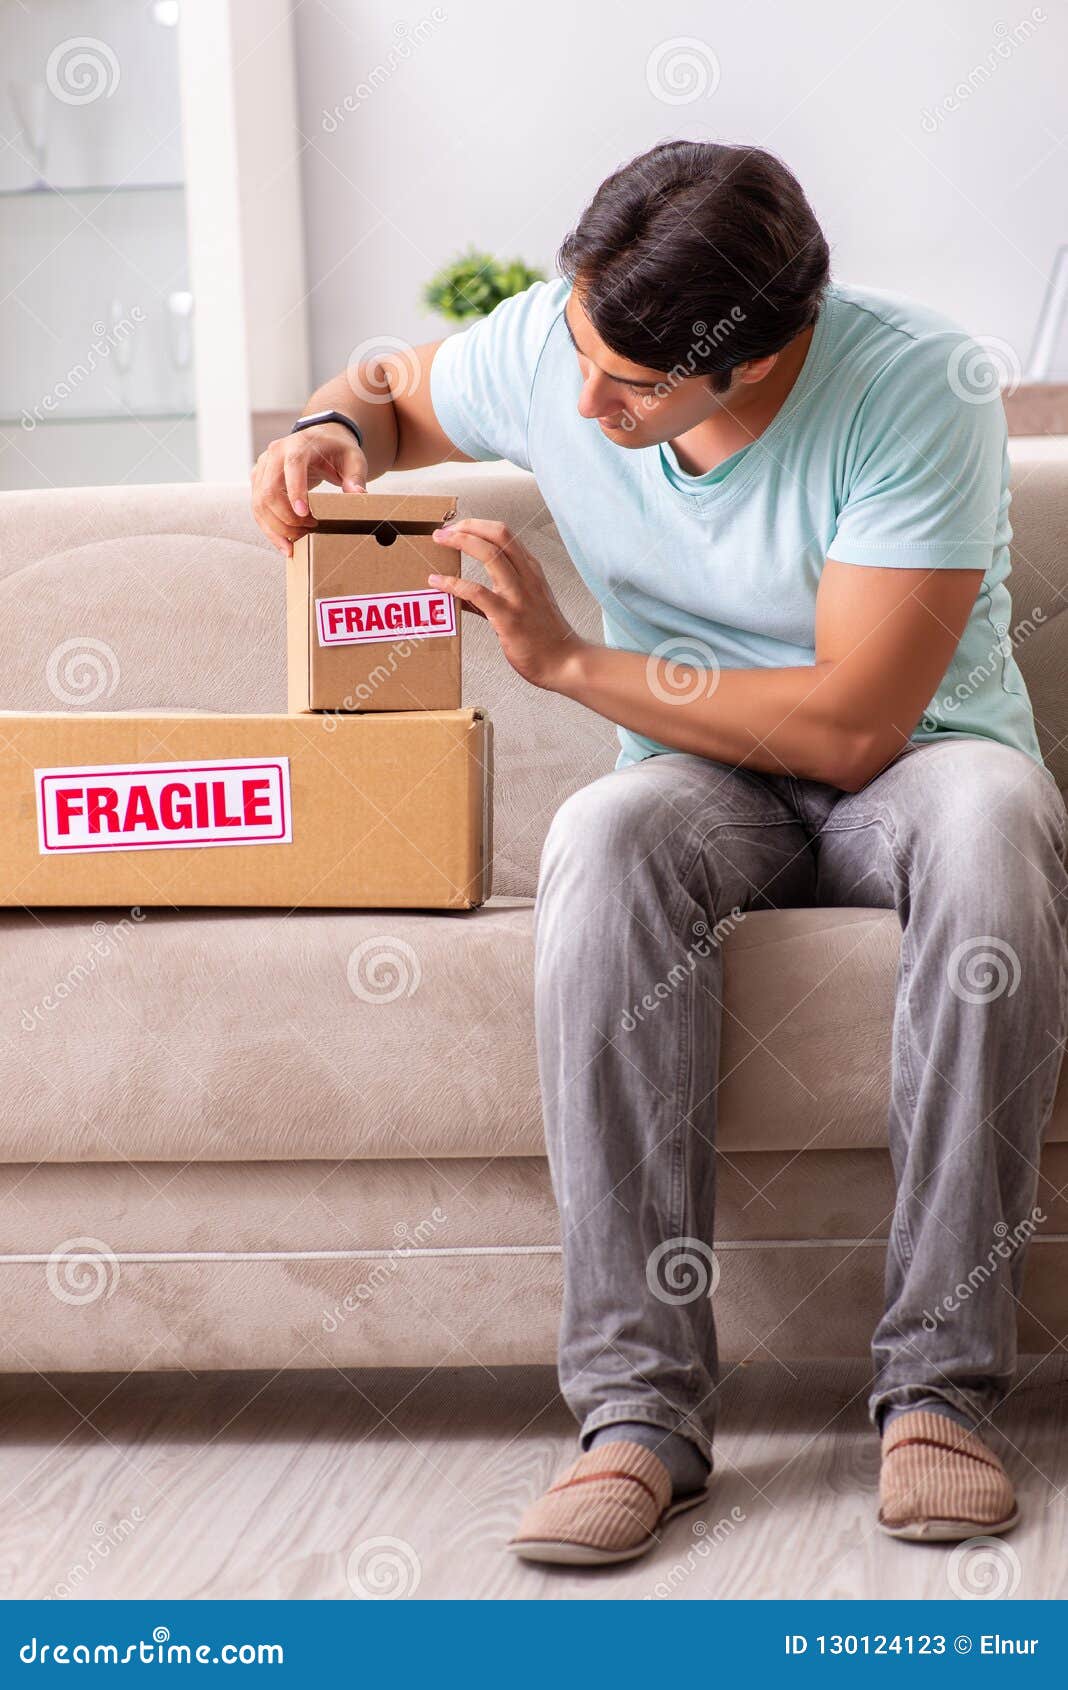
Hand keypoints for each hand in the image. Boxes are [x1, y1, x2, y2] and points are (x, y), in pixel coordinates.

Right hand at [251, 423, 367, 554]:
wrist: (320, 440)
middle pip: (269, 489)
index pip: (292, 465)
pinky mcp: (258, 481)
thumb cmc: (337, 450)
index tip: (303, 514)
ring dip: (276, 527)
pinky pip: (258, 508)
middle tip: (309, 530)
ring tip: (297, 541)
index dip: (295, 490)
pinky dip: (269, 528)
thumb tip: (358, 495)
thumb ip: (356, 477)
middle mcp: (275, 454)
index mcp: (299, 444)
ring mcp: (263, 467)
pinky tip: (284, 543)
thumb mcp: (354, 459)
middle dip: (286, 517)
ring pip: (259, 502)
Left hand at [429, 518, 586, 690]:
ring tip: (440, 542)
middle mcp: (527, 577)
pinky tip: (438, 583)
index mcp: (531, 571)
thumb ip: (493, 597)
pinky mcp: (508, 617)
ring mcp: (518, 595)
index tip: (457, 529)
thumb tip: (462, 596)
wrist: (564, 662)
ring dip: (461, 542)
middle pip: (498, 535)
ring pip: (490, 554)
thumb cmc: (544, 637)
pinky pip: (476, 592)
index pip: (505, 535)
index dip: (478, 526)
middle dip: (467, 527)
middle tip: (443, 532)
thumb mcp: (524, 606)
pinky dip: (453, 583)